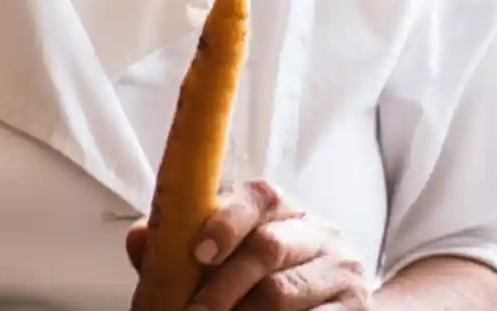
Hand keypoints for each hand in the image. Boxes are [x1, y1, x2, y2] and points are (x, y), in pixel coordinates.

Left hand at [127, 180, 371, 309]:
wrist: (324, 305)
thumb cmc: (260, 277)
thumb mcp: (222, 255)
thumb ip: (179, 246)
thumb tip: (141, 238)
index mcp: (280, 209)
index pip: (258, 197)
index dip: (225, 223)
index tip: (198, 254)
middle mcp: (317, 232)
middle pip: (268, 247)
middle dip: (221, 287)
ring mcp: (341, 270)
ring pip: (285, 291)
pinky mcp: (355, 308)